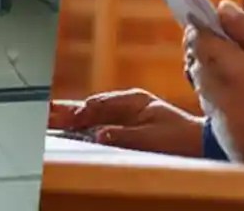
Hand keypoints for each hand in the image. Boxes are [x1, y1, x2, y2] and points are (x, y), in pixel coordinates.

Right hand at [49, 89, 204, 156]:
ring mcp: (127, 112)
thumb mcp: (153, 138)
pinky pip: (101, 121)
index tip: (62, 118)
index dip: (79, 113)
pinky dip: (85, 123)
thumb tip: (99, 134)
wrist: (198, 142)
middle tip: (44, 112)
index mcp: (133, 100)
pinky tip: (73, 125)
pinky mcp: (128, 123)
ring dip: (73, 116)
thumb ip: (124, 136)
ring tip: (50, 116)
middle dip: (68, 110)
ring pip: (94, 113)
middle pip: (92, 106)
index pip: (98, 105)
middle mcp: (128, 103)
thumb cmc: (179, 137)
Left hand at [186, 0, 243, 173]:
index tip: (207, 24)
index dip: (200, 32)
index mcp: (242, 76)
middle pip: (197, 70)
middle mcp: (227, 105)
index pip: (201, 46)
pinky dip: (224, 107)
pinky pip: (216, 120)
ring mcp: (227, 130)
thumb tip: (222, 9)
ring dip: (213, 80)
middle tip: (228, 47)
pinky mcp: (232, 148)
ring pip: (204, 95)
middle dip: (205, 55)